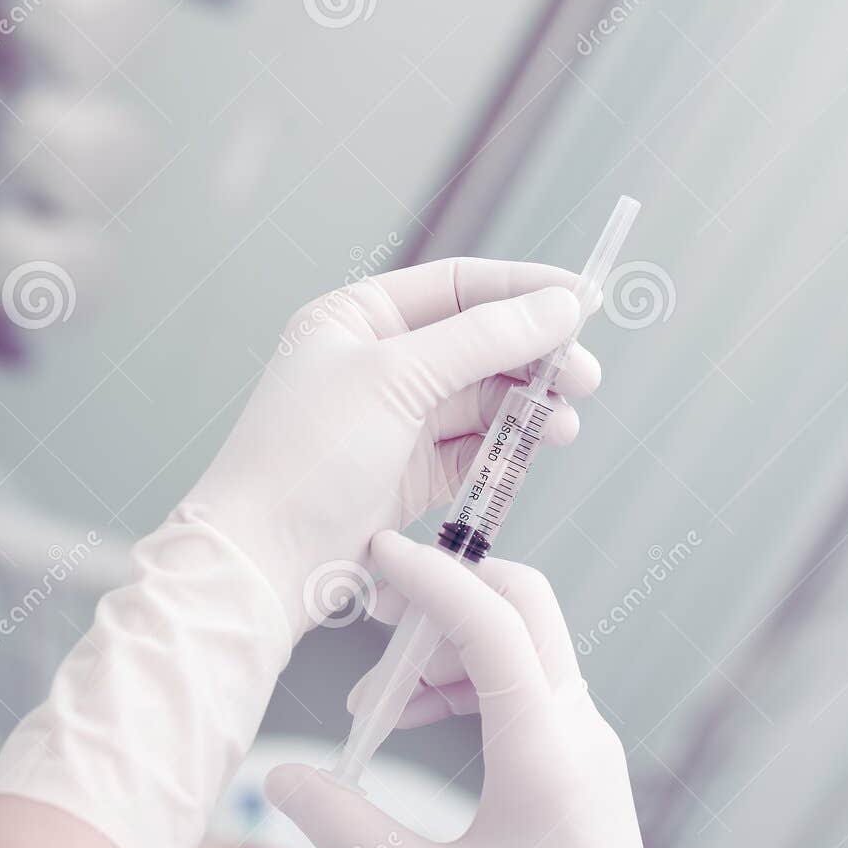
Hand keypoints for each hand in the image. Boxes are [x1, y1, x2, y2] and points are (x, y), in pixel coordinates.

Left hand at [189, 261, 598, 637]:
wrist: (262, 561)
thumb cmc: (305, 458)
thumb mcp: (398, 378)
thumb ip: (484, 337)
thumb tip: (559, 306)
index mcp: (358, 318)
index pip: (458, 286)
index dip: (525, 291)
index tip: (585, 302)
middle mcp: (376, 363)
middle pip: (479, 342)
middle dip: (535, 356)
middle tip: (584, 377)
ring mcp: (394, 422)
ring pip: (482, 398)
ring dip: (528, 406)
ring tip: (564, 424)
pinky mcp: (408, 475)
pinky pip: (474, 448)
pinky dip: (509, 446)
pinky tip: (539, 446)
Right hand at [266, 530, 712, 847]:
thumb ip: (346, 831)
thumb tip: (279, 778)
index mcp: (544, 749)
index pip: (491, 624)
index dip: (431, 579)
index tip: (377, 556)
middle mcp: (575, 726)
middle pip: (523, 605)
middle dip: (448, 590)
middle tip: (378, 611)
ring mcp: (585, 737)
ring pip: (522, 642)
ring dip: (450, 644)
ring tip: (375, 698)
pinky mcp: (581, 755)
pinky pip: (527, 681)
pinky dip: (471, 678)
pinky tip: (415, 718)